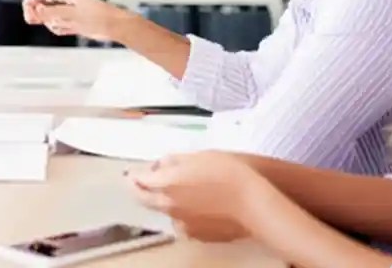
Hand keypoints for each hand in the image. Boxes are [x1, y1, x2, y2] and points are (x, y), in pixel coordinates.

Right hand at [21, 0, 125, 42]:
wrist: (116, 26)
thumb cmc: (98, 18)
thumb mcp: (72, 15)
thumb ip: (53, 12)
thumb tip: (36, 10)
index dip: (32, 2)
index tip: (27, 12)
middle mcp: (68, 2)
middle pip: (45, 5)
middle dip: (39, 13)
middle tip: (32, 20)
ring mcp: (72, 12)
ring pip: (52, 17)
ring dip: (52, 23)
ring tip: (62, 26)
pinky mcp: (76, 22)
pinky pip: (61, 25)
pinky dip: (60, 28)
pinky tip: (67, 30)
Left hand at [128, 152, 268, 241]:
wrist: (256, 202)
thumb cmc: (230, 174)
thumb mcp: (198, 156)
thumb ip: (173, 161)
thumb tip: (161, 164)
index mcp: (165, 185)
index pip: (137, 180)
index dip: (135, 174)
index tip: (135, 170)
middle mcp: (169, 207)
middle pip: (145, 199)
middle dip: (142, 189)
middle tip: (145, 181)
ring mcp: (184, 224)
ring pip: (166, 211)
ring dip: (167, 201)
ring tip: (185, 190)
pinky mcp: (199, 235)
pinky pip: (185, 222)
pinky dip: (186, 213)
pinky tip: (201, 204)